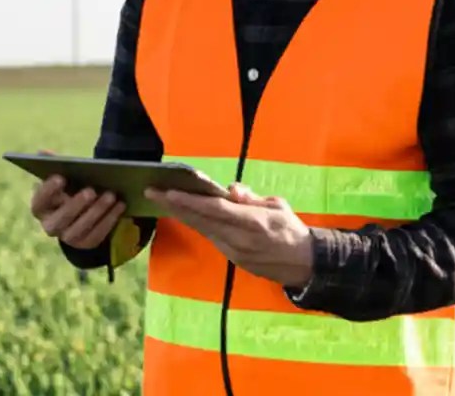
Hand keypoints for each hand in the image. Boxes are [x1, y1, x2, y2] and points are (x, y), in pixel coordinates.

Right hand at [30, 173, 125, 249]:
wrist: (84, 209)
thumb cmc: (71, 187)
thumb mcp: (65, 176)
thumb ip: (55, 164)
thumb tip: (42, 152)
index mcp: (41, 207)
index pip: (38, 202)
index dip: (47, 191)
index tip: (60, 177)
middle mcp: (50, 226)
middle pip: (59, 220)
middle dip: (75, 205)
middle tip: (91, 190)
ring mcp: (68, 237)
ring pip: (78, 230)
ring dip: (96, 212)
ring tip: (111, 195)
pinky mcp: (86, 243)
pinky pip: (97, 235)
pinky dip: (109, 220)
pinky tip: (120, 205)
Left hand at [145, 182, 314, 287]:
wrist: (304, 264)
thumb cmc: (291, 229)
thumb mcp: (278, 206)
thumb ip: (252, 198)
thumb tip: (232, 190)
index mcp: (253, 223)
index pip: (215, 210)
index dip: (190, 201)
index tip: (169, 192)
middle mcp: (239, 239)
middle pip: (200, 220)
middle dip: (174, 206)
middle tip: (151, 192)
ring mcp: (233, 251)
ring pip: (201, 229)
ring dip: (180, 214)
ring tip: (161, 200)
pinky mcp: (232, 258)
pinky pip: (209, 237)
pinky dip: (195, 224)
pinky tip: (182, 214)